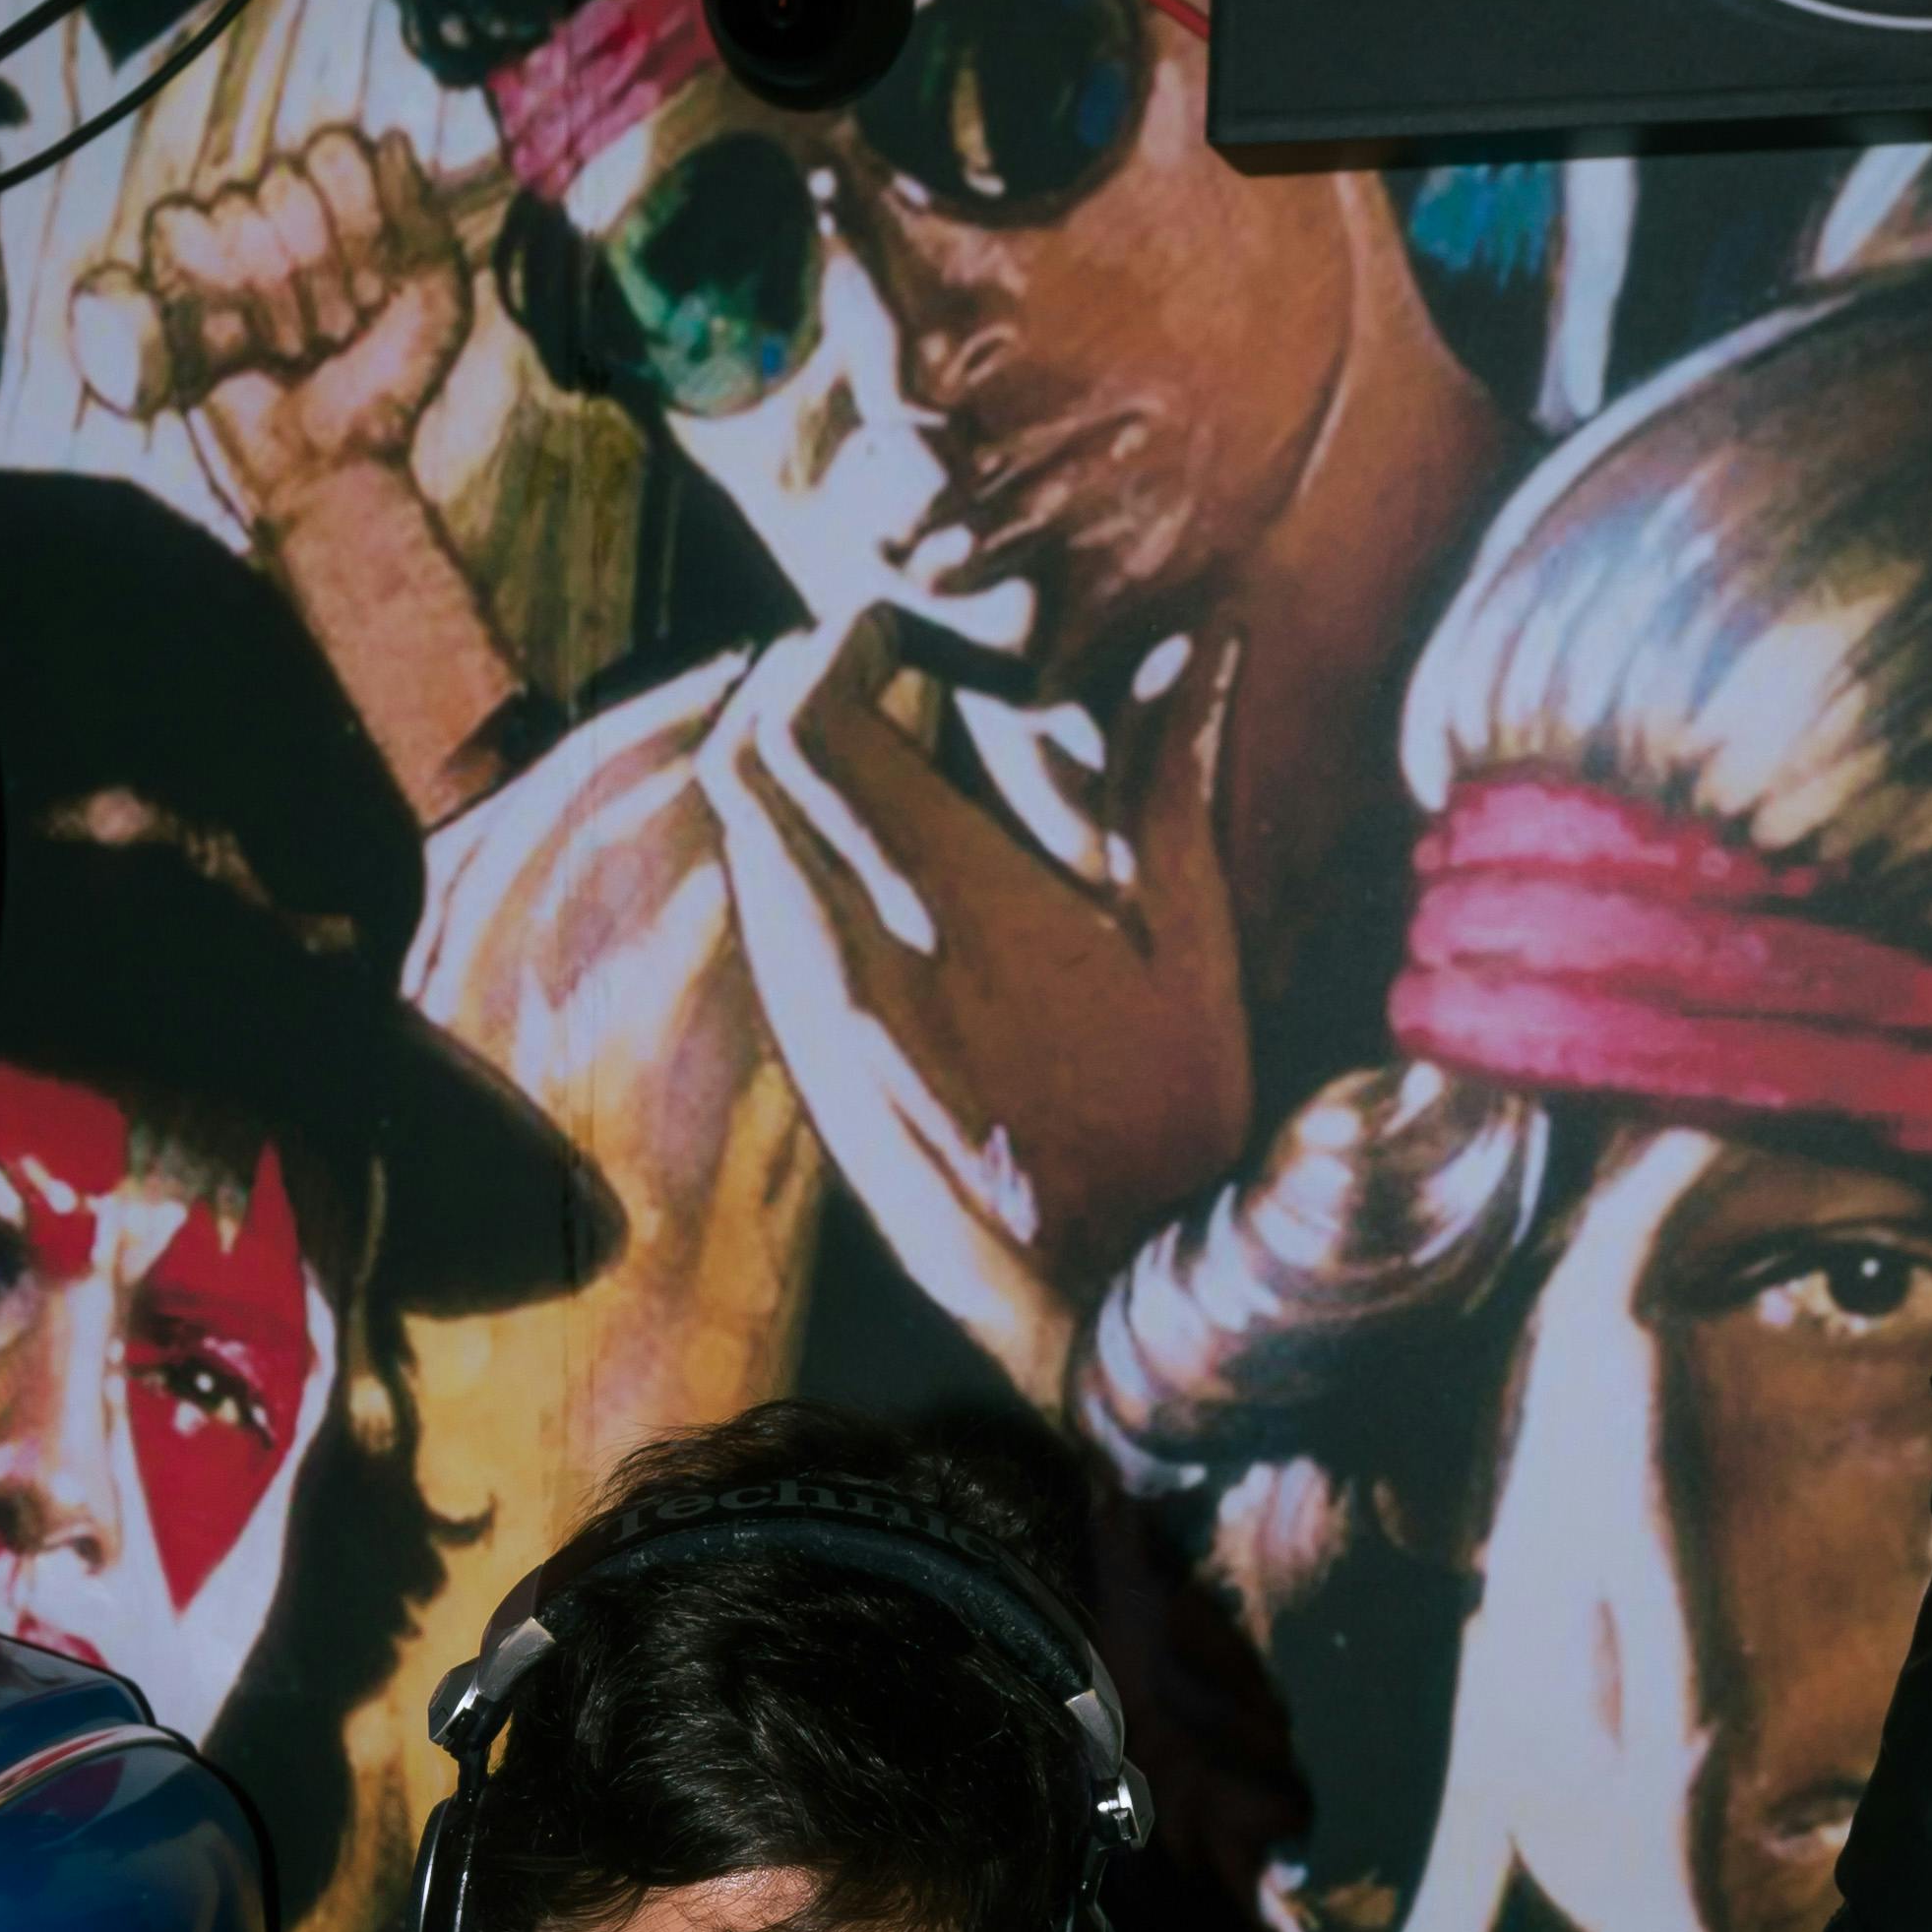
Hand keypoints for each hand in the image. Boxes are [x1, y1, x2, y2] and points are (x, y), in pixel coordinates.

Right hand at [106, 130, 472, 516]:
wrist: (333, 459)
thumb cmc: (388, 386)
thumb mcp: (438, 302)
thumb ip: (425, 217)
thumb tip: (395, 140)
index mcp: (342, 200)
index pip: (334, 152)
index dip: (359, 223)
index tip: (380, 290)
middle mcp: (280, 208)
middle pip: (284, 186)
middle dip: (319, 272)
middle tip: (336, 331)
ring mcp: (226, 243)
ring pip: (234, 214)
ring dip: (272, 297)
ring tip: (293, 347)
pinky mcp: (176, 281)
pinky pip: (176, 231)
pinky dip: (210, 285)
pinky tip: (241, 338)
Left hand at [707, 609, 1251, 1384]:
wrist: (1101, 1300)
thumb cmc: (1167, 1127)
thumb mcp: (1189, 948)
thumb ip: (1167, 786)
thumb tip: (1191, 651)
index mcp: (950, 905)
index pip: (811, 724)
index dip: (834, 646)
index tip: (902, 631)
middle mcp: (853, 954)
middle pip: (742, 766)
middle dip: (788, 687)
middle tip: (871, 667)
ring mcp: (815, 1017)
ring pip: (740, 843)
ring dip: (783, 771)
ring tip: (876, 748)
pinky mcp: (809, 1067)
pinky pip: (762, 920)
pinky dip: (789, 854)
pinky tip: (873, 859)